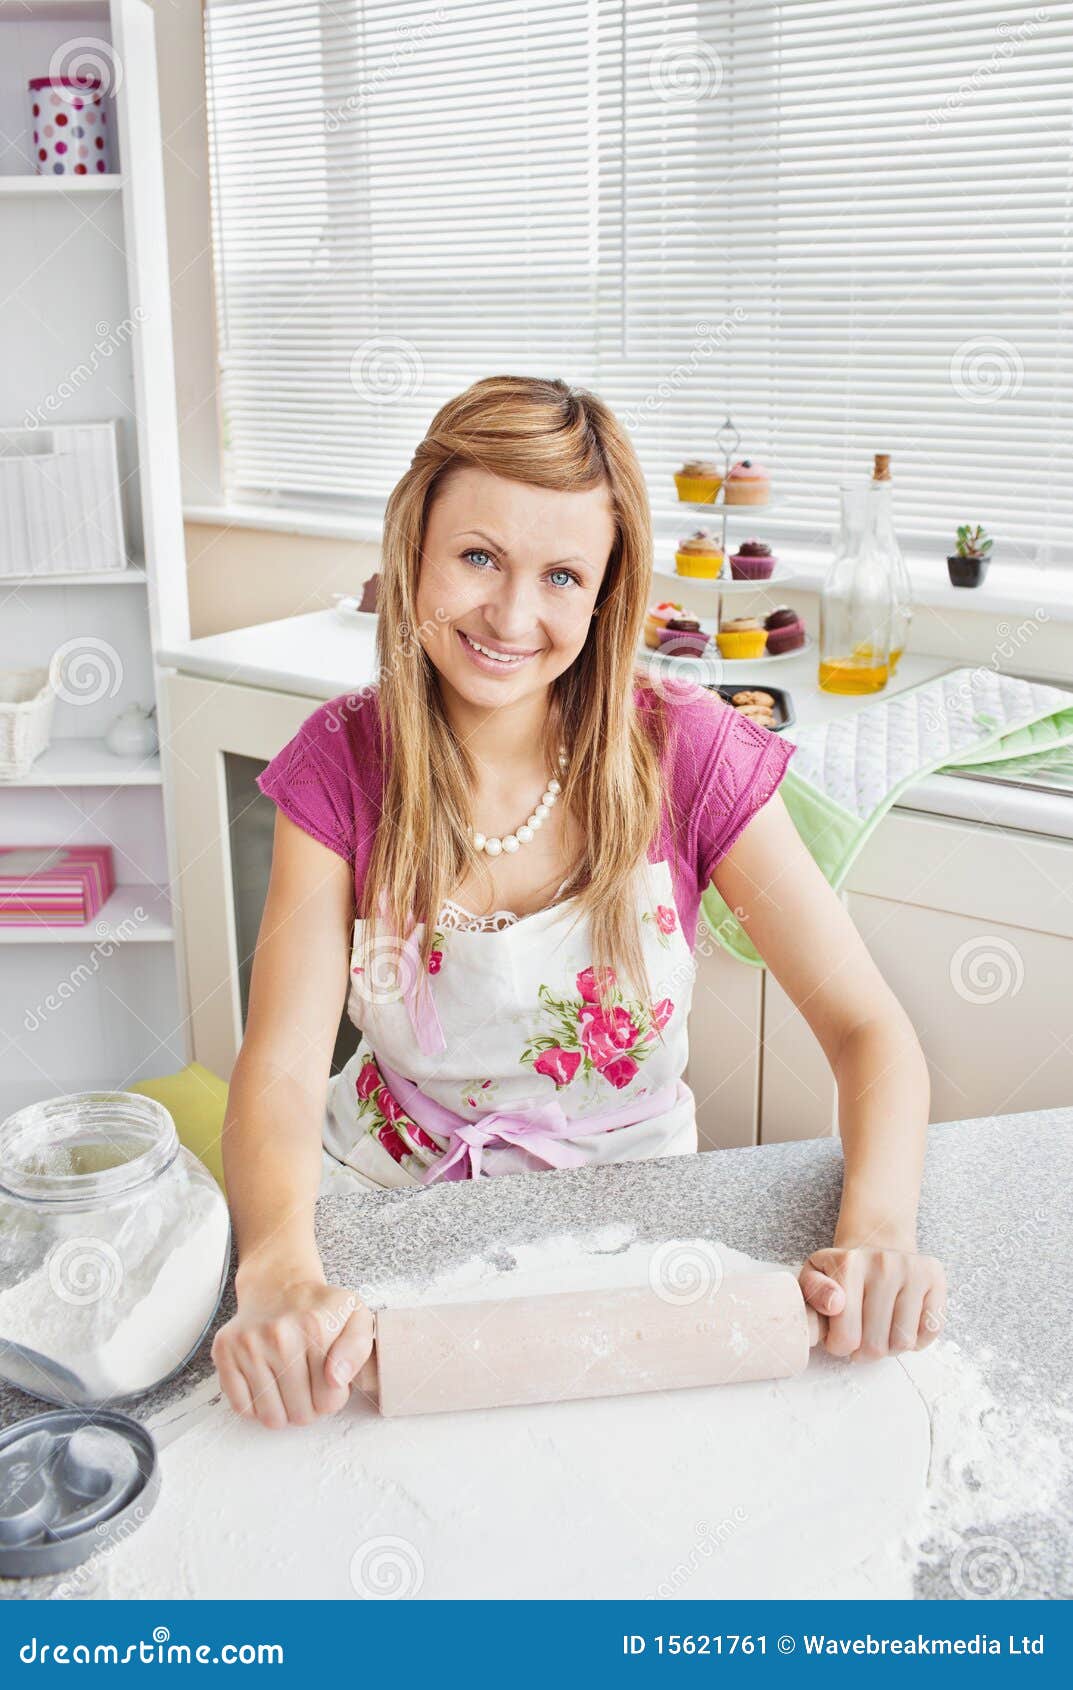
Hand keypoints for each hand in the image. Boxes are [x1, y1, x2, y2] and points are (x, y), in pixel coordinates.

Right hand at [212, 1276, 374, 1428]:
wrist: (279, 1285)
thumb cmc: (319, 1309)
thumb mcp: (355, 1317)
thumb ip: (358, 1349)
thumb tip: (337, 1379)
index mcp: (316, 1327)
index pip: (329, 1401)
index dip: (333, 1397)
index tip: (330, 1379)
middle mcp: (279, 1335)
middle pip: (300, 1414)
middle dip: (309, 1406)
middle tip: (308, 1382)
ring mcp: (248, 1344)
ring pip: (271, 1418)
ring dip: (283, 1410)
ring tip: (289, 1385)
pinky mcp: (225, 1352)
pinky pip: (243, 1409)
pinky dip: (257, 1406)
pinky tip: (268, 1383)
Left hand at [799, 1246, 945, 1360]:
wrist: (876, 1245)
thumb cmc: (843, 1272)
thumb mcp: (814, 1276)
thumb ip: (813, 1293)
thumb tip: (835, 1304)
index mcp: (848, 1265)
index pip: (846, 1337)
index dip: (839, 1347)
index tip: (838, 1335)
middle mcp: (883, 1263)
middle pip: (876, 1345)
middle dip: (865, 1352)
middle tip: (861, 1337)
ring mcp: (913, 1269)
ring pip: (904, 1342)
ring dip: (891, 1347)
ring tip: (880, 1330)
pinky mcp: (935, 1278)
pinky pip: (930, 1330)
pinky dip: (917, 1339)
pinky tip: (903, 1324)